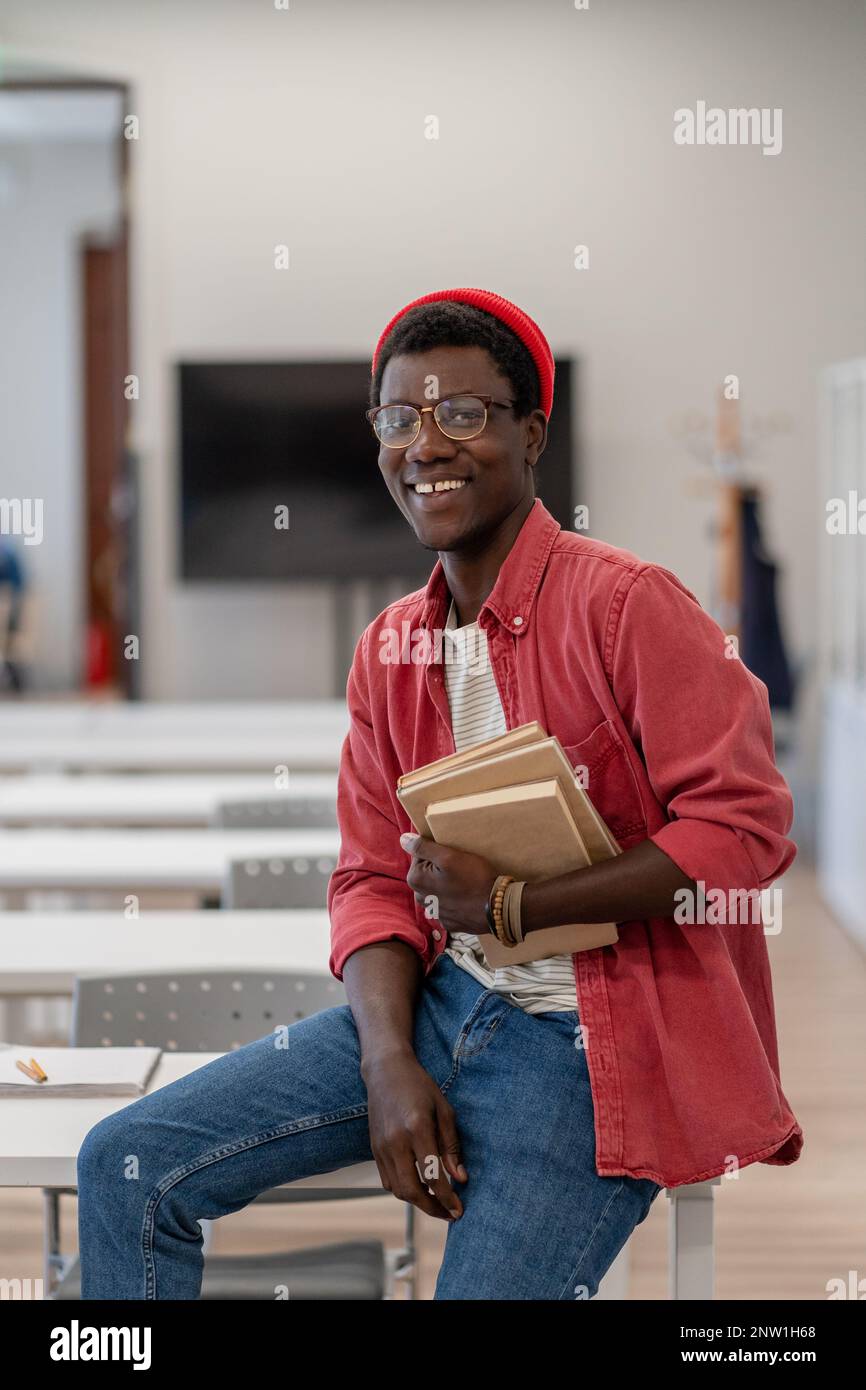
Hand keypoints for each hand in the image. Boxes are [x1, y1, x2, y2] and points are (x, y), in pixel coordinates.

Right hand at [362, 1049, 466, 1221]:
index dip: (446, 1198)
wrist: (385, 1071)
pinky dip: (403, 1190)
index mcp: (417, 1129)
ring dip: (418, 1202)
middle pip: (412, 1190)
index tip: (459, 1210)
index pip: (432, 1175)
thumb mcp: (444, 1110)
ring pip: (398, 1190)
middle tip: (449, 1214)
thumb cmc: (419, 1087)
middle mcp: (396, 1142)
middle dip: (432, 1208)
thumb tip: (460, 1178)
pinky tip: (418, 1187)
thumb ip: (451, 1146)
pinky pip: (387, 1181)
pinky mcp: (374, 1150)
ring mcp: (381, 1147)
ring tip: (436, 1202)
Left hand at [400, 831, 496, 935]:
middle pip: (427, 874)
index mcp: (416, 880)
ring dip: (446, 884)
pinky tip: (467, 897)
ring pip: (437, 889)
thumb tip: (403, 839)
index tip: (452, 854)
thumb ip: (423, 847)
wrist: (497, 908)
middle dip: (440, 868)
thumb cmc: (473, 879)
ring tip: (466, 882)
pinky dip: (455, 899)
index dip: (436, 852)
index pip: (419, 856)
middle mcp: (420, 899)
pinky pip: (448, 905)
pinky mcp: (449, 922)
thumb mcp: (449, 857)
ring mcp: (435, 912)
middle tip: (461, 867)